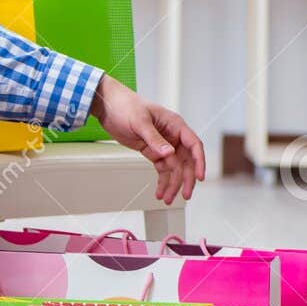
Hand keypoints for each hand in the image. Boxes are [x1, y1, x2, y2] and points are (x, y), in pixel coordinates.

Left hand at [89, 75, 204, 203]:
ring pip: (174, 167)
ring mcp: (162, 144)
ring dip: (172, 184)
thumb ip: (154, 139)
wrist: (107, 106)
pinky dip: (162, 180)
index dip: (199, 162)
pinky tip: (159, 192)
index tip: (199, 177)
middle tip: (184, 195)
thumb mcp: (139, 122)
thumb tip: (169, 154)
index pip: (194, 145)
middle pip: (186, 160)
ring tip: (167, 199)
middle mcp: (172, 135)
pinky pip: (161, 168)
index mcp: (175, 125)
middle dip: (186, 178)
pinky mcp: (151, 151)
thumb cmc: (125, 106)